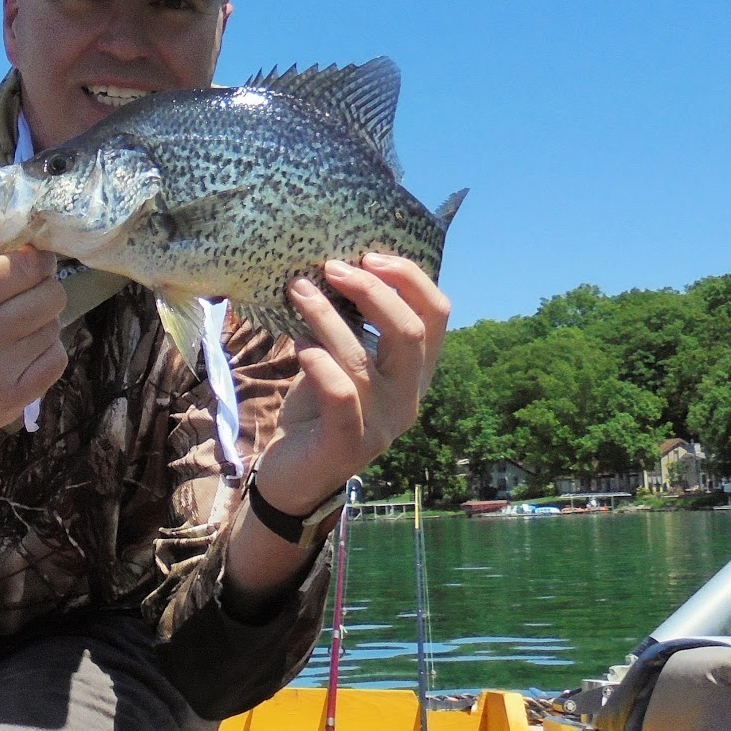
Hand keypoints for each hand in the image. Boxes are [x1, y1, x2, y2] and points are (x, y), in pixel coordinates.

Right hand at [0, 241, 66, 499]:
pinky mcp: (12, 399)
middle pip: (50, 295)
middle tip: (31, 294)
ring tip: (19, 328)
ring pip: (54, 327)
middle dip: (45, 288)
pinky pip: (56, 360)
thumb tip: (10, 237)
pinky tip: (26, 352)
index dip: (37, 260)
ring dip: (43, 322)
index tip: (35, 263)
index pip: (23, 265)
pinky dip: (47, 351)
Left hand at [256, 254, 450, 515]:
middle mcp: (409, 398)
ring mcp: (382, 425)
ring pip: (364, 357)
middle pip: (410, 331)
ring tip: (298, 290)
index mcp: (414, 372)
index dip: (410, 278)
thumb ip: (352, 325)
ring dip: (327, 315)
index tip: (369, 254)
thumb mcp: (342, 360)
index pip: (438, 315)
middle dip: (371, 291)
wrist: (292, 476)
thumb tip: (335, 264)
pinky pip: (341, 393)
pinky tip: (298, 346)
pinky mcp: (348, 445)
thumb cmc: (317, 409)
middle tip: (330, 267)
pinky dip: (318, 362)